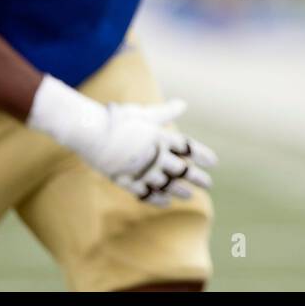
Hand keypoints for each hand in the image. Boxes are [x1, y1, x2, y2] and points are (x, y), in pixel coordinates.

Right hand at [28, 77, 216, 206]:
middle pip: (181, 169)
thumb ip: (164, 112)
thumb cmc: (118, 118)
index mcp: (160, 137)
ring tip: (190, 196)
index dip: (202, 155)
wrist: (91, 132)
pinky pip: (145, 192)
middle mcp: (154, 155)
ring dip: (179, 190)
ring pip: (166, 184)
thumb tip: (183, 104)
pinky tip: (165, 202)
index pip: (188, 148)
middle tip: (208, 184)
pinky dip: (156, 198)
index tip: (214, 162)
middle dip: (196, 177)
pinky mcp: (126, 180)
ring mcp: (141, 170)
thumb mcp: (144, 113)